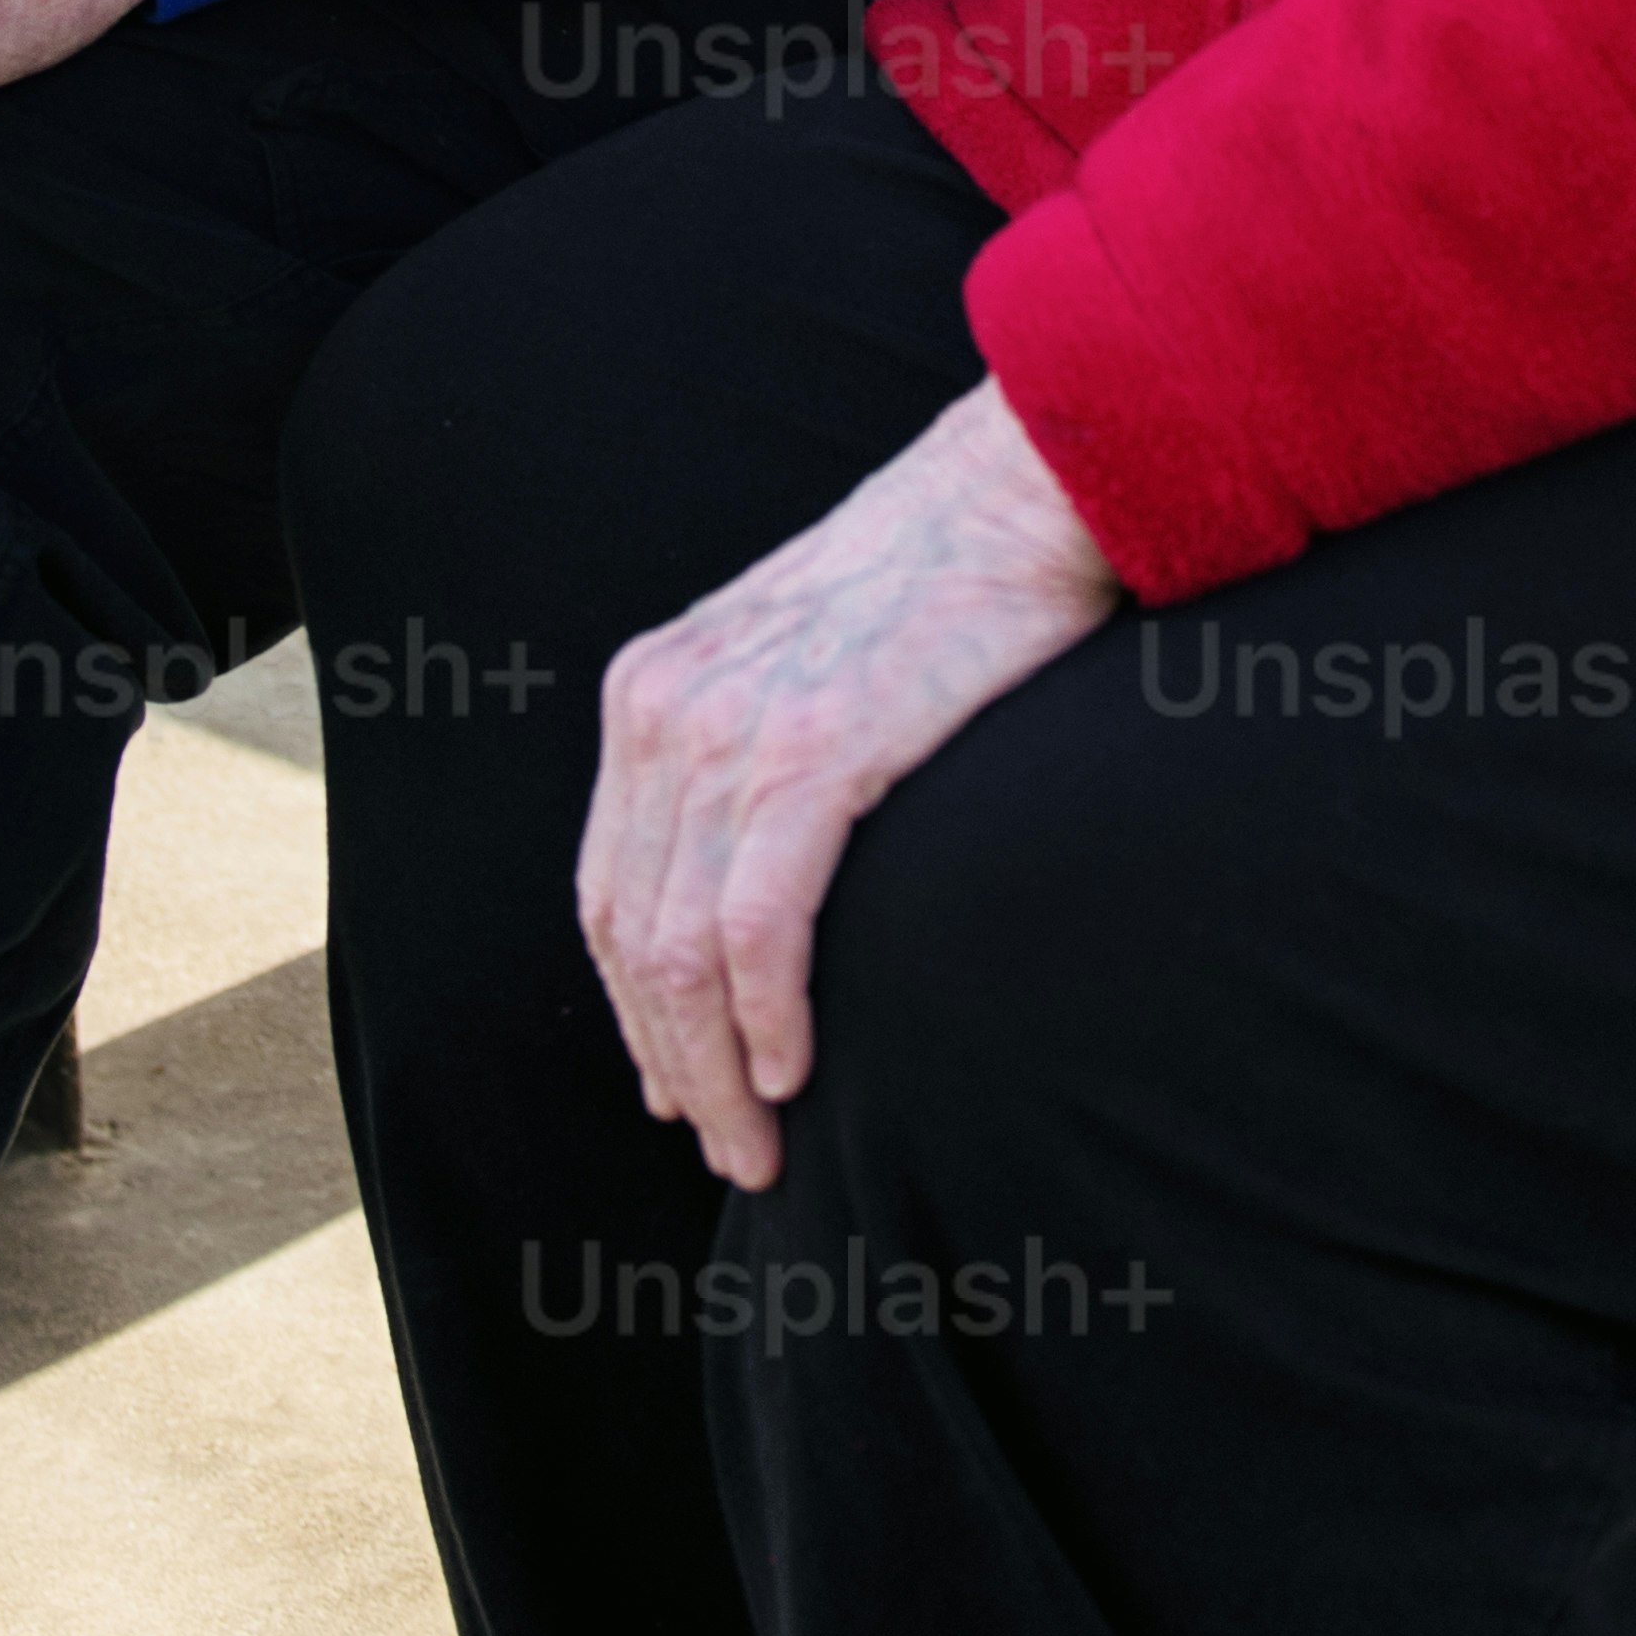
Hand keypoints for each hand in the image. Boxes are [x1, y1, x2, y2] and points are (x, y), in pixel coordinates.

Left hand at [578, 379, 1123, 1192]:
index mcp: (652, 690)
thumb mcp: (805, 658)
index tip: (673, 1083)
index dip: (632, 1005)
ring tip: (759, 1146)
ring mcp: (730, 728)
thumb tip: (761, 877)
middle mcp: (664, 708)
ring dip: (716, 1070)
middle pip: (629, 933)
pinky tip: (794, 1073)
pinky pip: (756, 927)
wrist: (1026, 487)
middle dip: (670, 1060)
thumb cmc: (947, 582)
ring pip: (681, 952)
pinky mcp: (811, 750)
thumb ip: (756, 750)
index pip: (609, 887)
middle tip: (723, 1147)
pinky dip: (767, 1018)